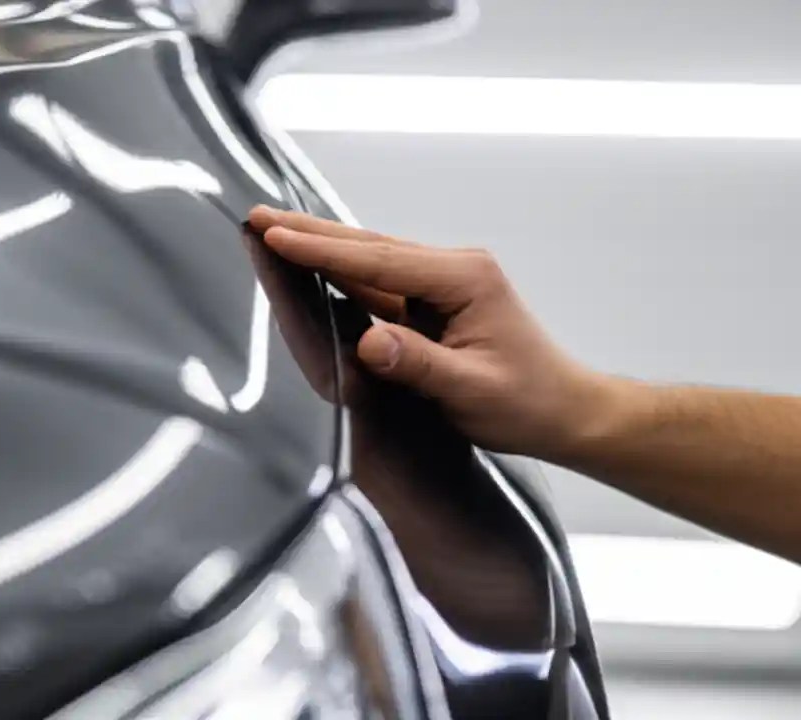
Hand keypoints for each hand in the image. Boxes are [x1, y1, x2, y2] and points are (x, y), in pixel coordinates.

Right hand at [247, 206, 609, 460]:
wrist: (565, 410)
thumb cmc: (526, 403)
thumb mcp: (472, 390)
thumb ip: (418, 364)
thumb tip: (366, 342)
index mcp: (463, 279)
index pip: (378, 262)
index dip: (323, 251)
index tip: (275, 236)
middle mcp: (450, 268)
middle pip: (367, 246)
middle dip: (310, 232)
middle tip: (255, 216)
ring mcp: (440, 282)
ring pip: (368, 259)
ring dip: (319, 245)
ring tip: (268, 230)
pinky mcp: (430, 301)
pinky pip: (375, 281)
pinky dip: (337, 271)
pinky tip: (307, 262)